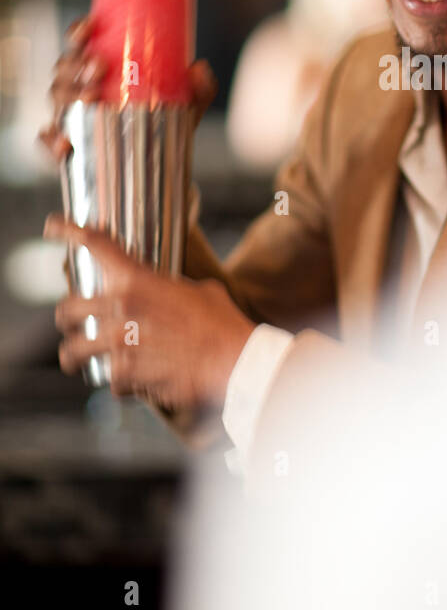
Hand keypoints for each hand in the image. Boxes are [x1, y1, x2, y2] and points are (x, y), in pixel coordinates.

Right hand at [38, 15, 216, 165]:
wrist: (160, 166)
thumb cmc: (166, 123)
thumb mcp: (186, 105)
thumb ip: (200, 88)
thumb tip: (199, 68)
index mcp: (100, 68)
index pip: (80, 43)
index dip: (79, 31)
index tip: (91, 26)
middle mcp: (80, 87)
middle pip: (64, 68)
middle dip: (77, 64)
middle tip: (100, 67)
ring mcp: (72, 115)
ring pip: (57, 97)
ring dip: (69, 94)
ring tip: (92, 97)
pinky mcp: (68, 144)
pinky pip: (47, 140)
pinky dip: (50, 140)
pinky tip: (65, 142)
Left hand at [45, 214, 255, 410]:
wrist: (231, 360)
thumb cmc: (221, 322)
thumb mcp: (198, 290)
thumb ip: (172, 289)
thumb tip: (172, 294)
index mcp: (136, 279)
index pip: (94, 244)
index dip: (68, 230)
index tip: (53, 227)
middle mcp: (119, 308)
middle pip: (67, 310)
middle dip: (67, 317)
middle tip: (72, 323)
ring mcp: (118, 343)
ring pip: (74, 351)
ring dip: (75, 356)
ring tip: (76, 360)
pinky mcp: (125, 374)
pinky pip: (108, 379)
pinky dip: (117, 382)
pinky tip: (129, 381)